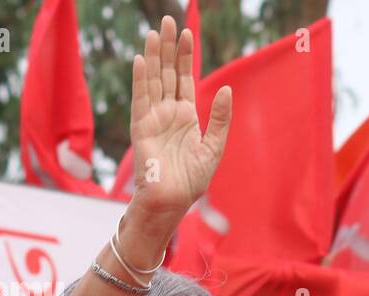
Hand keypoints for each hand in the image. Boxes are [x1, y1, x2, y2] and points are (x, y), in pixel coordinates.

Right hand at [129, 17, 231, 224]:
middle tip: (168, 21)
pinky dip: (141, 79)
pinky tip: (142, 59)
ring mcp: (153, 118)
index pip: (184, 79)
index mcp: (186, 116)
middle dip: (168, 48)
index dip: (185, 56)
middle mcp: (168, 112)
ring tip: (156, 31)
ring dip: (154, 56)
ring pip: (153, 79)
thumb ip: (221, 119)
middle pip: (167, 72)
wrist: (172, 202)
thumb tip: (227, 89)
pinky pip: (141, 99)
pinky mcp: (141, 127)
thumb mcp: (213, 147)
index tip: (187, 32)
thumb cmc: (191, 181)